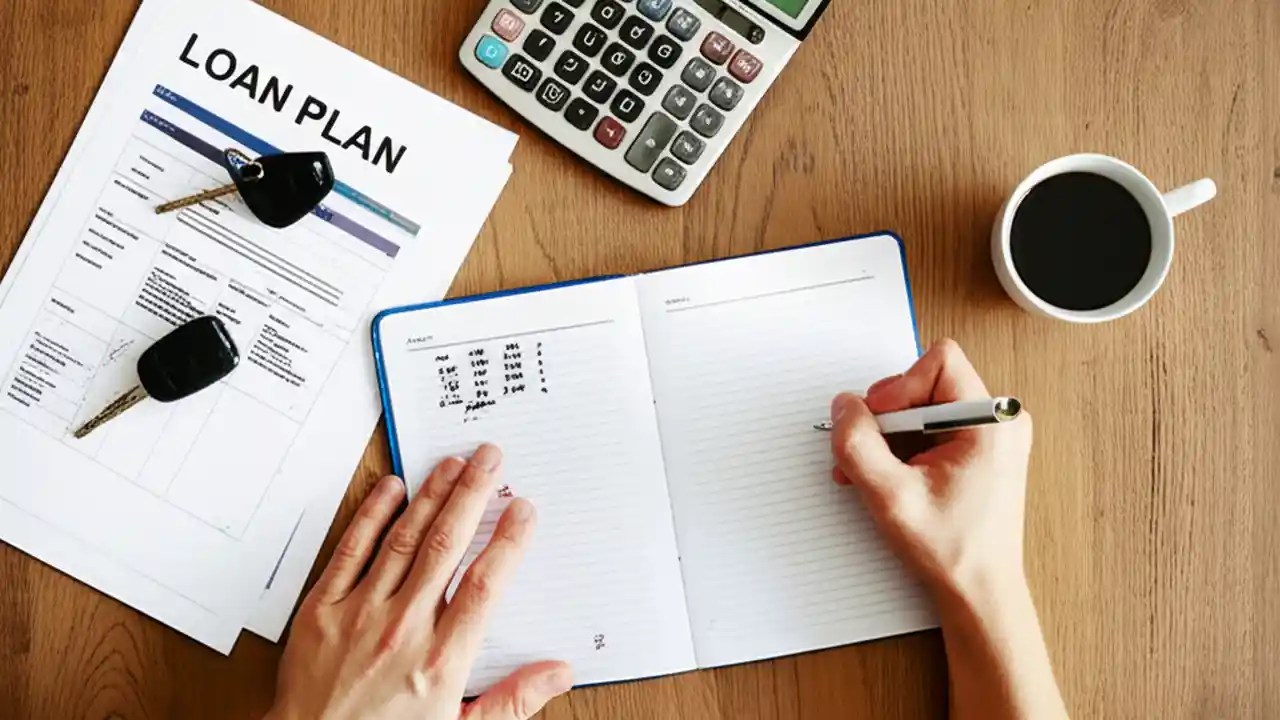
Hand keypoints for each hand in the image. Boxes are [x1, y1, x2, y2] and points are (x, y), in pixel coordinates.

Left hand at [267, 444, 572, 719]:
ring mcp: (359, 615)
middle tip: (490, 460)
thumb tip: (558, 674)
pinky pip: (350, 551)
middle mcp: (402, 629)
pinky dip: (371, 516)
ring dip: (431, 495)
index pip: (484, 584)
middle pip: (446, 545)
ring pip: (404, 539)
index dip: (507, 541)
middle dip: (472, 495)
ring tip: (452, 464)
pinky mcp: (321, 612)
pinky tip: (391, 489)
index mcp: (441, 660)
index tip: (522, 509)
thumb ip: (512, 702)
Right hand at [828, 339, 1033, 603]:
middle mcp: (999, 420)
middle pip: (925, 382)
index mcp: (992, 422)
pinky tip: (884, 475)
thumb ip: (858, 444)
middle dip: (886, 416)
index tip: (880, 421)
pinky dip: (900, 447)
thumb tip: (843, 406)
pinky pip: (929, 427)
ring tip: (871, 472)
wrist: (979, 592)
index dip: (899, 386)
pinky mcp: (976, 449)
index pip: (939, 361)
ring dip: (888, 436)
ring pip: (922, 406)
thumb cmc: (954, 551)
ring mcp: (990, 434)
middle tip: (869, 455)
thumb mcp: (890, 497)